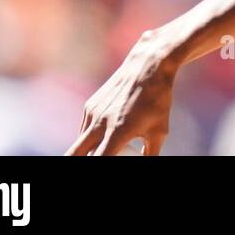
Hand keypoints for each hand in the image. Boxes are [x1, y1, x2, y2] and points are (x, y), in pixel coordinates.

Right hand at [65, 30, 178, 155]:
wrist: (148, 67)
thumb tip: (146, 164)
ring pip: (80, 141)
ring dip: (87, 150)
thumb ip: (151, 154)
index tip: (105, 163)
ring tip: (107, 148)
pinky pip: (85, 128)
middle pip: (74, 154)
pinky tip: (105, 133)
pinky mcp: (90, 105)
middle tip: (95, 158)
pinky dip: (90, 137)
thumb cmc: (157, 101)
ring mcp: (92, 113)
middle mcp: (100, 123)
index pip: (99, 160)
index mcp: (117, 132)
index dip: (97, 167)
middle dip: (75, 161)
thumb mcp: (159, 131)